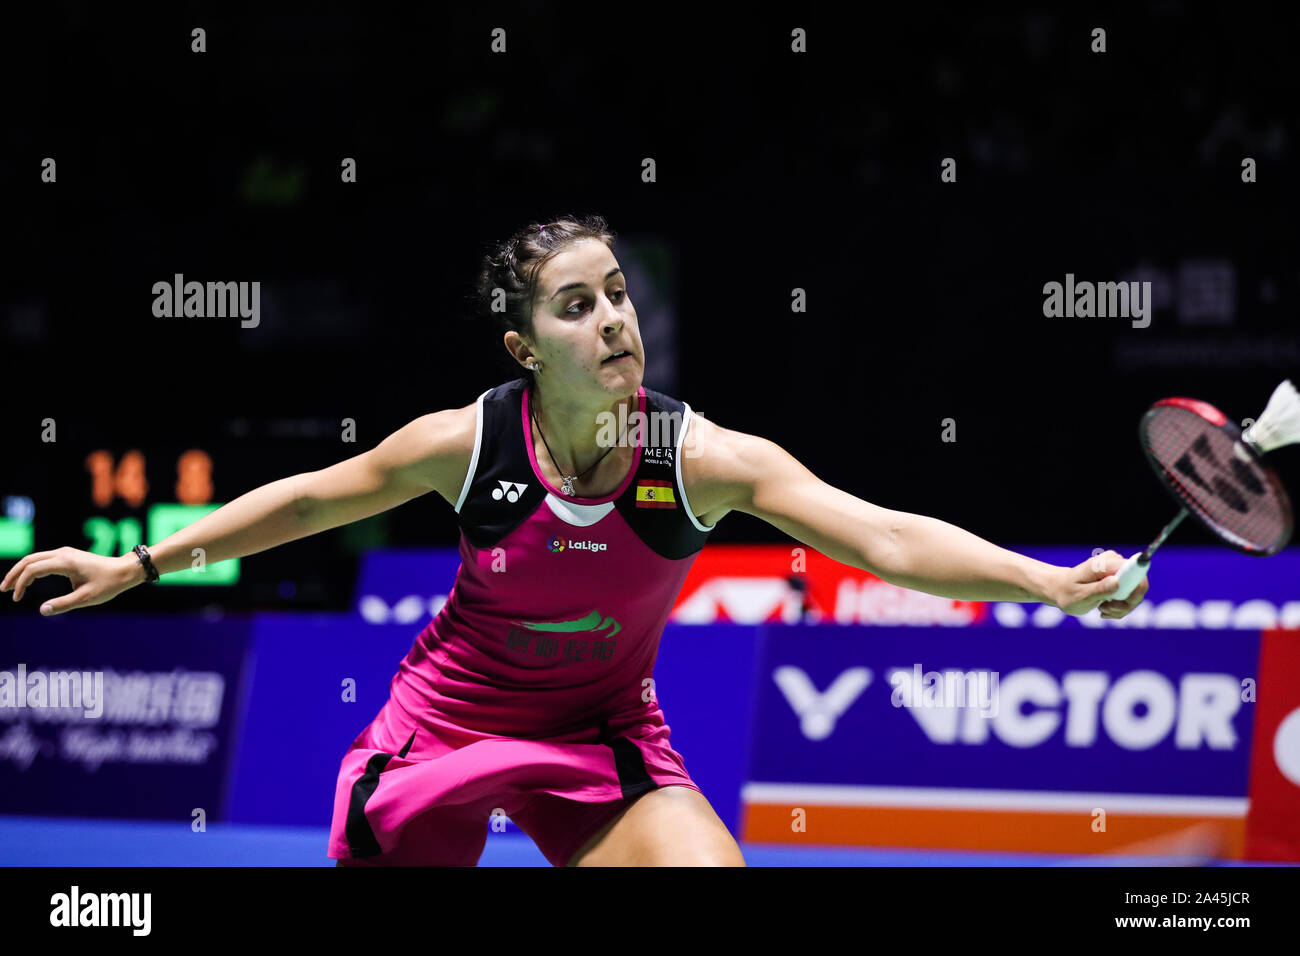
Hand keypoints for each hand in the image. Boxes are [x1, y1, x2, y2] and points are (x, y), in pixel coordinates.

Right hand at [1, 547, 143, 615]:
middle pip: (28, 560)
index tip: (17, 599)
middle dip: (14, 574)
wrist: (124, 570)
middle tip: (4, 590)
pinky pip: (43, 560)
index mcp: (65, 562)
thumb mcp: (86, 598)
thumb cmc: (108, 584)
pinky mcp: (67, 555)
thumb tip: (41, 610)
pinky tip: (28, 581)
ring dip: (21, 571)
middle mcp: (62, 553)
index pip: (33, 569)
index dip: (21, 584)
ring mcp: (64, 552)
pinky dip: (31, 569)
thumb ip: (63, 604)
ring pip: (34, 558)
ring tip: (11, 587)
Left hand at [1052, 549, 1148, 617]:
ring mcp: (1120, 571)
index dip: (1136, 589)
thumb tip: (1116, 582)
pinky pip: (1131, 597)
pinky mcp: (1122, 580)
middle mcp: (1116, 562)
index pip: (1136, 570)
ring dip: (1121, 608)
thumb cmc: (1068, 592)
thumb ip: (1099, 589)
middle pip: (1139, 585)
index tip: (1118, 603)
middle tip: (1104, 609)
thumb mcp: (1080, 595)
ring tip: (1101, 609)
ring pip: (1136, 594)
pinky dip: (1119, 608)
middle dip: (1125, 604)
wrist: (1061, 589)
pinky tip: (1104, 609)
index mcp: (1106, 563)